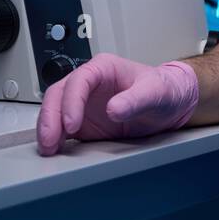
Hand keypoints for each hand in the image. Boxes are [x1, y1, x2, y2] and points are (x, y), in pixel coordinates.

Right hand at [36, 53, 199, 155]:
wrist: (171, 104)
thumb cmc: (164, 89)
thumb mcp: (156, 92)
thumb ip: (136, 99)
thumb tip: (113, 108)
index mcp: (103, 68)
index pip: (78, 80)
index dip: (71, 101)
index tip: (72, 123)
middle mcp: (89, 84)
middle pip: (58, 94)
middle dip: (50, 117)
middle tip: (51, 140)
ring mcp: (83, 103)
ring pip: (54, 110)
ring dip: (47, 129)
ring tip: (48, 149)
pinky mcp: (83, 122)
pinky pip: (62, 128)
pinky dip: (55, 139)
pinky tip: (54, 151)